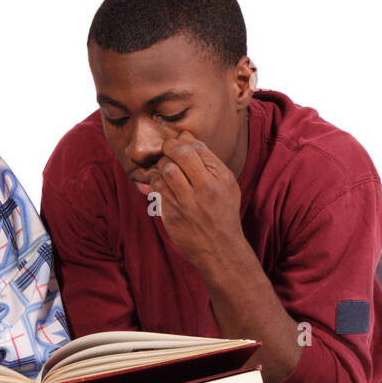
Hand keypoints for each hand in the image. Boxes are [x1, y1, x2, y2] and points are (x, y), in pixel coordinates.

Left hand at [148, 132, 244, 267]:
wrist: (219, 247)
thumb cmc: (222, 209)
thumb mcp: (226, 182)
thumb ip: (207, 158)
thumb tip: (185, 136)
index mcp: (218, 180)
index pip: (193, 149)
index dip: (179, 142)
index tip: (176, 143)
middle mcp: (203, 191)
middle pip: (176, 157)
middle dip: (168, 150)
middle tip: (168, 153)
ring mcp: (185, 205)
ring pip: (163, 172)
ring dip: (161, 167)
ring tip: (166, 169)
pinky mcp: (170, 216)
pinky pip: (156, 190)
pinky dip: (156, 183)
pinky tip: (162, 184)